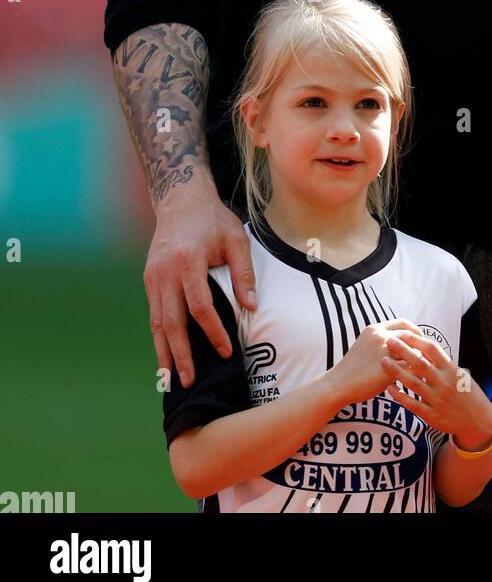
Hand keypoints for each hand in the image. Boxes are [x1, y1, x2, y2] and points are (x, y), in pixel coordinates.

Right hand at [144, 176, 257, 388]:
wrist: (180, 199)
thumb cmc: (212, 219)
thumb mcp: (236, 239)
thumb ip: (243, 274)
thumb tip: (252, 308)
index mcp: (188, 261)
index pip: (200, 306)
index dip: (212, 332)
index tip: (225, 351)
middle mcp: (165, 272)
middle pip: (172, 322)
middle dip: (180, 354)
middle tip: (190, 381)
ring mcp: (153, 277)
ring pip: (157, 322)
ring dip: (164, 352)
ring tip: (171, 379)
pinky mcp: (149, 279)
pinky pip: (154, 313)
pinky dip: (159, 336)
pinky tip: (165, 354)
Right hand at [326, 320, 425, 406]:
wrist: (338, 384)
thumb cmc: (353, 367)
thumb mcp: (365, 344)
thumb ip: (381, 340)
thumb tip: (400, 341)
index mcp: (375, 329)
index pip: (402, 323)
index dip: (414, 330)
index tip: (420, 338)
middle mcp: (380, 337)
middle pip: (410, 336)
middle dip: (421, 344)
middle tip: (428, 354)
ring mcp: (383, 352)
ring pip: (412, 352)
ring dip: (420, 360)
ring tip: (426, 368)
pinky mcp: (387, 369)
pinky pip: (408, 369)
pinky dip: (415, 374)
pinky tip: (419, 379)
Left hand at [381, 331, 491, 446]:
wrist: (477, 420)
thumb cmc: (467, 393)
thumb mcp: (459, 374)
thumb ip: (442, 363)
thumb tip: (424, 348)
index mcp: (452, 370)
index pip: (432, 350)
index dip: (417, 340)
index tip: (404, 333)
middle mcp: (444, 383)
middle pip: (420, 363)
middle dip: (403, 351)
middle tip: (389, 341)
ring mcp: (437, 400)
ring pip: (413, 383)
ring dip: (396, 371)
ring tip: (383, 361)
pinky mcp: (431, 415)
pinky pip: (412, 404)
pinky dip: (399, 396)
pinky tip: (389, 388)